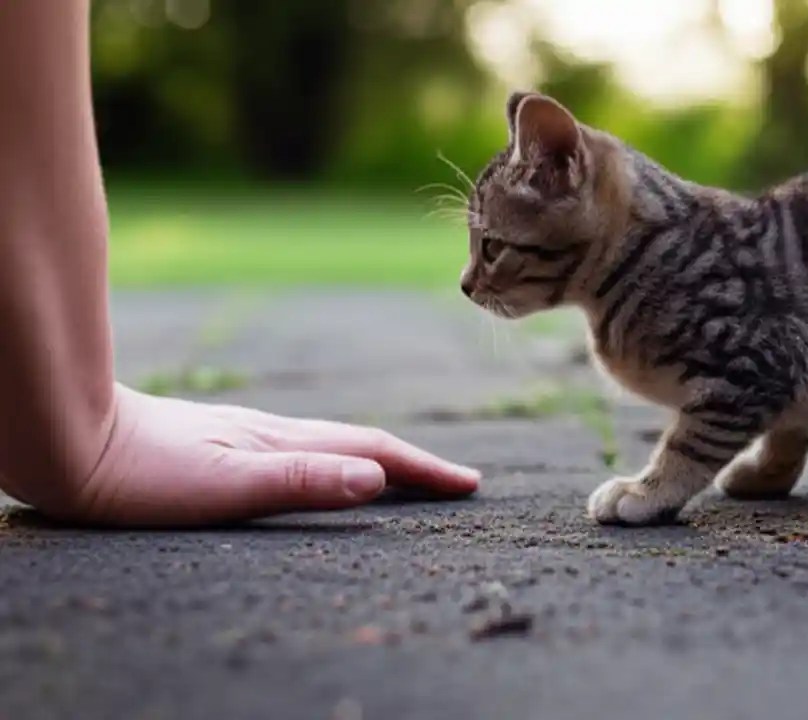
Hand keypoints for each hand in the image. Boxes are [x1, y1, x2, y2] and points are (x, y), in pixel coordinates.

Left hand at [29, 384, 479, 525]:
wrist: (65, 435)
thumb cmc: (136, 472)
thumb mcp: (224, 486)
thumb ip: (299, 480)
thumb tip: (377, 477)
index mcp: (281, 442)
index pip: (371, 451)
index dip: (423, 468)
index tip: (469, 484)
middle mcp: (271, 433)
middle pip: (360, 443)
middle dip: (414, 464)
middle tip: (457, 482)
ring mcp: (246, 435)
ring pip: (330, 444)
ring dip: (378, 460)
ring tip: (407, 476)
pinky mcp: (221, 445)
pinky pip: (301, 451)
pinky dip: (335, 459)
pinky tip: (320, 468)